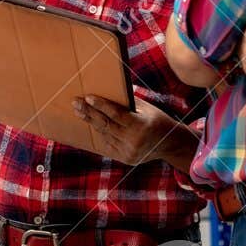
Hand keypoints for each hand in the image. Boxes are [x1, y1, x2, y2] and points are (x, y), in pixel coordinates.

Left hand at [71, 95, 195, 171]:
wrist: (170, 144)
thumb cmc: (157, 119)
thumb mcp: (146, 108)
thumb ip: (128, 101)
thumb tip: (110, 87)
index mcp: (141, 126)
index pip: (116, 114)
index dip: (101, 105)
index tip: (88, 97)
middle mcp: (133, 141)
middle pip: (106, 125)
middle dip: (89, 112)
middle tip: (76, 102)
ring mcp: (128, 152)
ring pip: (105, 134)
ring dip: (91, 121)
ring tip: (79, 111)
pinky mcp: (125, 158)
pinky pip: (108, 143)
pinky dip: (100, 132)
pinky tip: (91, 122)